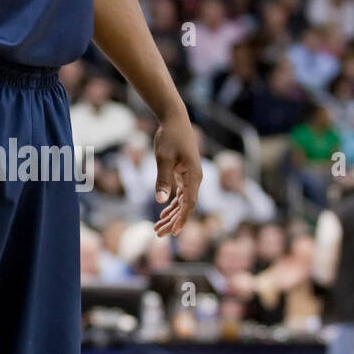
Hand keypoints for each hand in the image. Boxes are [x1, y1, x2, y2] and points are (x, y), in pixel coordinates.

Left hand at [152, 108, 201, 236]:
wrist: (174, 119)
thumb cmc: (170, 137)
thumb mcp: (163, 158)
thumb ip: (163, 180)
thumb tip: (161, 201)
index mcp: (194, 176)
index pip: (189, 204)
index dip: (182, 219)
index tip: (173, 232)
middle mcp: (195, 179)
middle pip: (186, 207)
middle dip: (173, 222)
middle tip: (158, 234)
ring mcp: (191, 177)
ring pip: (183, 202)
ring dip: (172, 215)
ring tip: (158, 228)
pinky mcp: (184, 174)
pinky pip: (181, 195)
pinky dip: (172, 204)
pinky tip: (163, 213)